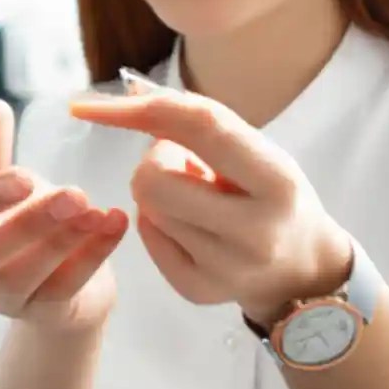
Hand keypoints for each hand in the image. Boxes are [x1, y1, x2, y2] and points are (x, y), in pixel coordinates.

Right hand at [0, 99, 128, 333]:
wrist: (59, 282)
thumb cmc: (22, 225)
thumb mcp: (5, 188)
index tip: (25, 175)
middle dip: (32, 220)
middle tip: (74, 193)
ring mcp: (5, 296)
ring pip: (29, 272)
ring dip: (67, 239)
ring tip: (99, 210)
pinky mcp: (43, 312)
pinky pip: (67, 286)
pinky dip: (94, 254)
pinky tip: (116, 224)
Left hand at [69, 90, 352, 324]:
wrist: (302, 268)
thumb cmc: (272, 194)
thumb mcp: (256, 150)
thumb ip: (202, 123)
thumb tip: (129, 97)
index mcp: (276, 181)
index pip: (200, 128)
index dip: (139, 110)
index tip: (87, 107)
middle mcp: (255, 231)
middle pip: (153, 180)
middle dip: (153, 162)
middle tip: (181, 165)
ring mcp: (225, 269)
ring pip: (146, 208)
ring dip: (157, 191)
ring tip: (195, 197)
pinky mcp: (199, 291)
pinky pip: (147, 238)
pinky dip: (157, 221)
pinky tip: (189, 225)